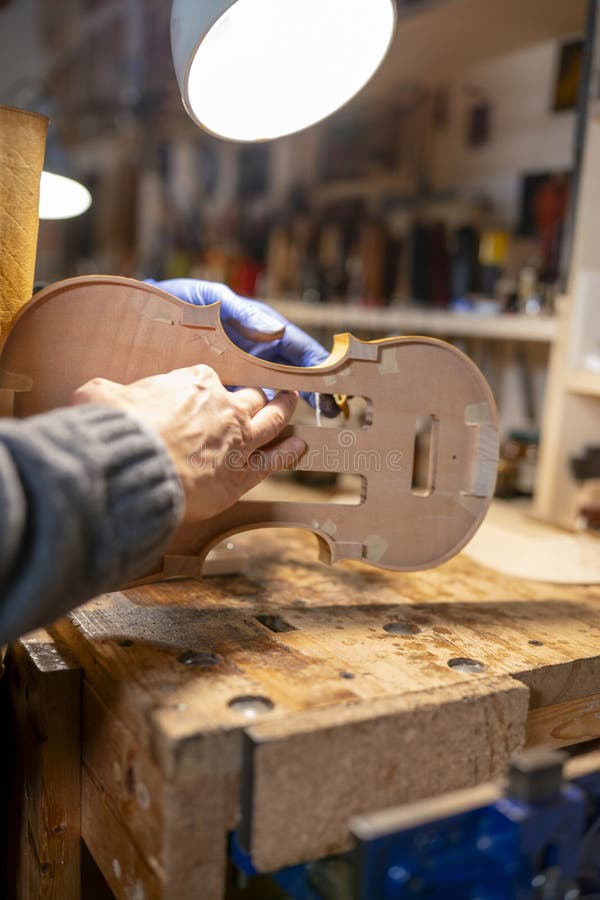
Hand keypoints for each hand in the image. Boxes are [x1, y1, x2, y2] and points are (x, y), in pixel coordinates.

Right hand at [72, 365, 305, 521]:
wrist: (140, 468)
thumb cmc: (120, 429)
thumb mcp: (98, 395)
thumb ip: (105, 392)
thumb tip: (94, 393)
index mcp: (194, 382)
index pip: (208, 377)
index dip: (209, 383)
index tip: (209, 388)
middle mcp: (224, 406)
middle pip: (249, 396)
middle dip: (259, 392)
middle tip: (271, 389)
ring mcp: (239, 440)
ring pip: (272, 420)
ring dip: (285, 410)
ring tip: (293, 404)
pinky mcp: (243, 475)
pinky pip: (275, 460)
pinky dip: (289, 452)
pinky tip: (299, 447)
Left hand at [146, 279, 338, 416]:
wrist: (130, 319)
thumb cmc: (172, 301)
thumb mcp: (207, 299)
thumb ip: (239, 311)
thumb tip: (274, 330)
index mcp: (254, 327)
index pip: (293, 345)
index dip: (315, 361)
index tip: (333, 378)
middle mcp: (249, 350)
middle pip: (289, 372)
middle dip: (311, 390)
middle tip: (330, 411)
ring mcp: (233, 370)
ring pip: (268, 392)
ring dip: (286, 408)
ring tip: (303, 428)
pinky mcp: (213, 388)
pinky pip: (240, 405)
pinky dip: (254, 419)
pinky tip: (263, 437)